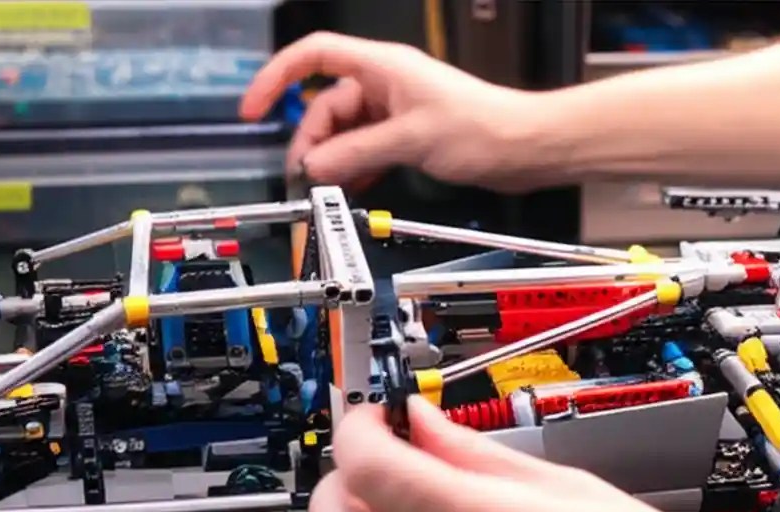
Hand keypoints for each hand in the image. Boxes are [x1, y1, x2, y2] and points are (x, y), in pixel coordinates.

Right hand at [241, 32, 540, 191]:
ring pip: (345, 132)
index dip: (278, 77)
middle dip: (310, 139)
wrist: (524, 148)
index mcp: (382, 67)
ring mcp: (395, 110)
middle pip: (326, 105)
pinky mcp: (407, 135)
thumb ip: (356, 153)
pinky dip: (354, 167)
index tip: (255, 107)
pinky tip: (349, 187)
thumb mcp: (409, 140)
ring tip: (324, 186)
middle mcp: (385, 84)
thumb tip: (314, 165)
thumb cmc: (483, 128)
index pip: (314, 56)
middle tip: (303, 174)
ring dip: (332, 158)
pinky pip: (366, 149)